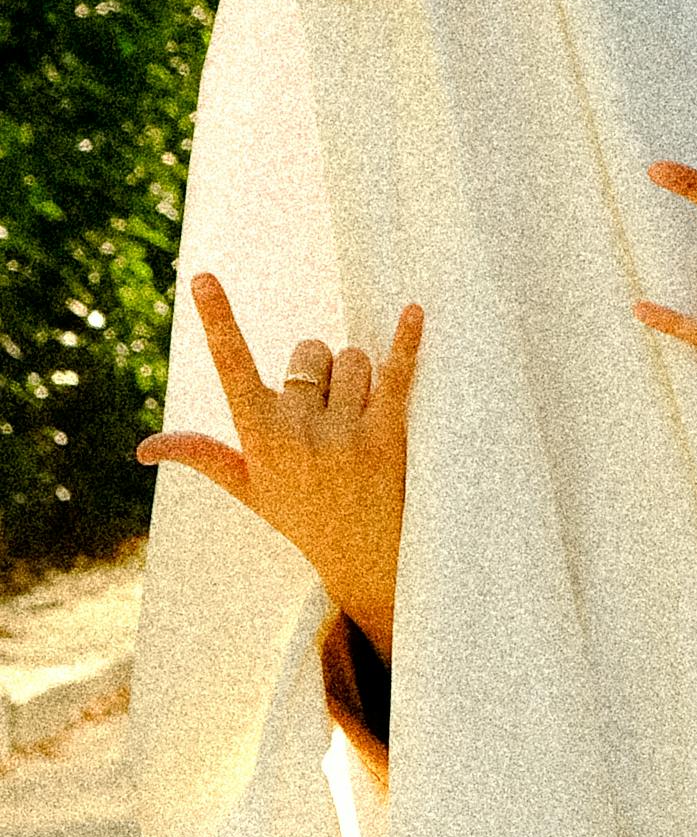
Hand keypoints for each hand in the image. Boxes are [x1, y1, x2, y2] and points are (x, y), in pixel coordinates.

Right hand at [140, 280, 419, 660]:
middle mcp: (297, 432)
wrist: (362, 559)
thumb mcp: (247, 487)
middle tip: (325, 407)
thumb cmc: (300, 516)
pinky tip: (413, 312)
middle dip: (317, 367)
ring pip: (352, 359)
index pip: (232, 367)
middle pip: (310, 352)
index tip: (204, 278)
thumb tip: (144, 449)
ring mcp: (343, 434)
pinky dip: (406, 342)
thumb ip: (202, 455)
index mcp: (258, 437)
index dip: (218, 319)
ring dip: (357, 375)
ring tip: (356, 415)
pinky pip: (397, 376)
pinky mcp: (388, 437)